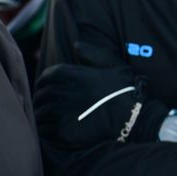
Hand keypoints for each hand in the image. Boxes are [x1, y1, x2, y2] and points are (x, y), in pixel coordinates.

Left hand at [34, 64, 165, 147]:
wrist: (136, 120)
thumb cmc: (128, 92)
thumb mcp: (116, 66)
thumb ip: (94, 54)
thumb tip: (76, 44)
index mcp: (72, 74)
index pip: (47, 76)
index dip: (45, 82)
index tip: (49, 88)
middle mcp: (63, 91)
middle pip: (41, 95)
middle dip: (43, 99)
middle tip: (49, 106)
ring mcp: (61, 112)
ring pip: (40, 112)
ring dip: (43, 114)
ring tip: (50, 119)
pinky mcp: (62, 131)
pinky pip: (44, 129)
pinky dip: (45, 130)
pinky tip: (53, 131)